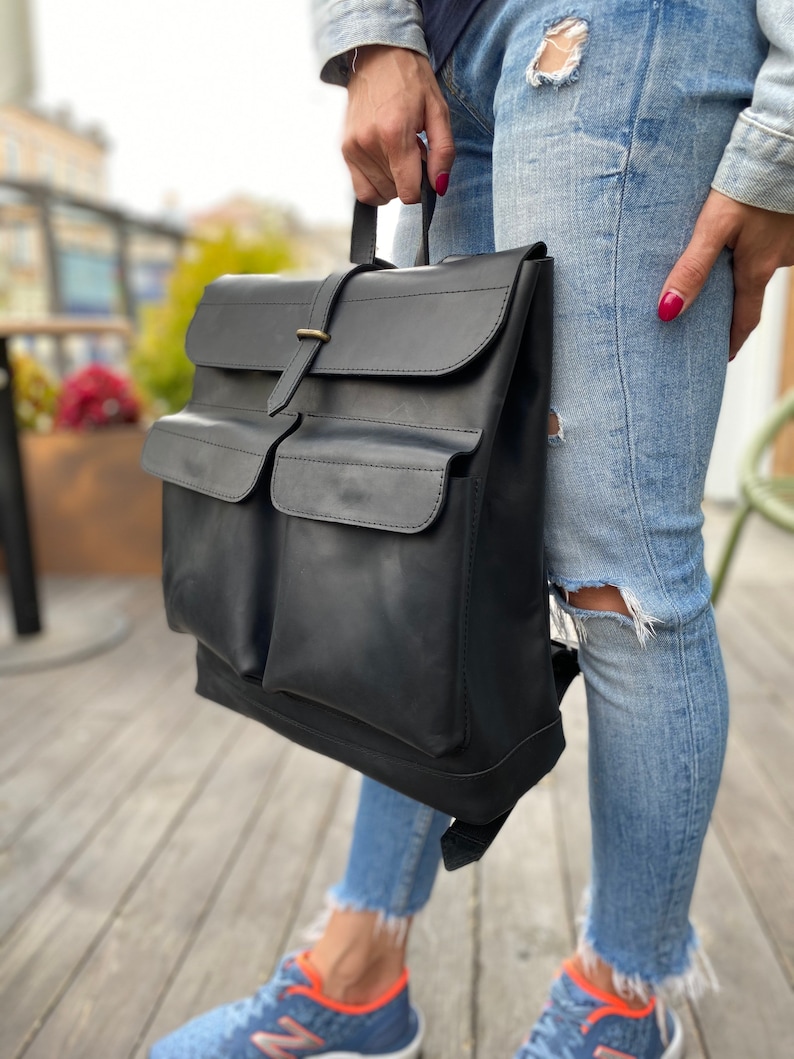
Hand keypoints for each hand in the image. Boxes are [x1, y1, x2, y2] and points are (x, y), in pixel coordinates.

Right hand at [342, 45, 455, 205]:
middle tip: (412, 151)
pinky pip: (361, 188)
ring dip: (392, 180)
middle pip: (394, 192)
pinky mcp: (344, 149)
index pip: (408, 191)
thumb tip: (439, 186)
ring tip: (397, 152)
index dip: (422, 188)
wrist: (378, 55)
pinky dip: (376, 184)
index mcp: (394, 133)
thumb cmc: (410, 79)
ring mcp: (352, 147)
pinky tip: (384, 161)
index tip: (425, 170)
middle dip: (408, 179)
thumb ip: (443, 152)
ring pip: (378, 192)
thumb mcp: (438, 111)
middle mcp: (368, 143)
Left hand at [658, 189, 793, 358]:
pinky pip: (776, 237)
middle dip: (737, 304)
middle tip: (719, 315)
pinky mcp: (793, 217)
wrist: (786, 142)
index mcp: (757, 268)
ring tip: (728, 259)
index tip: (724, 357)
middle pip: (754, 290)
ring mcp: (790, 238)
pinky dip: (761, 239)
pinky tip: (750, 227)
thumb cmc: (749, 179)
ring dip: (749, 264)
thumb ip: (692, 268)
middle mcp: (779, 258)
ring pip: (766, 261)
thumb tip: (668, 311)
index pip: (745, 318)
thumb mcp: (714, 227)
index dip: (733, 341)